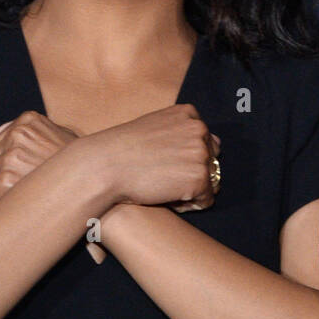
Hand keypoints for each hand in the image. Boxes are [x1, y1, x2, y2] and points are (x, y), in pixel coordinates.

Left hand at [0, 111, 78, 208]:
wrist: (94, 179)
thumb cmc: (78, 162)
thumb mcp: (60, 134)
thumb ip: (29, 131)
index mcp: (28, 120)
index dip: (6, 160)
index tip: (18, 171)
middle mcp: (17, 134)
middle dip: (1, 172)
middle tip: (23, 184)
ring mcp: (10, 156)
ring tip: (23, 193)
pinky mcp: (5, 180)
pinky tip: (7, 203)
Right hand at [89, 103, 221, 211]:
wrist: (106, 166)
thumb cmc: (122, 150)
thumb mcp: (153, 127)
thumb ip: (177, 131)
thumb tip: (202, 143)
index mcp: (188, 114)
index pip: (204, 140)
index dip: (187, 158)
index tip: (165, 165)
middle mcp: (199, 129)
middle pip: (212, 159)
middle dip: (194, 172)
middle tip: (166, 181)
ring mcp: (201, 153)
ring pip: (210, 180)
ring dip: (192, 190)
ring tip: (166, 191)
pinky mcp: (199, 178)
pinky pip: (206, 199)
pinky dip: (190, 205)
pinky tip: (169, 201)